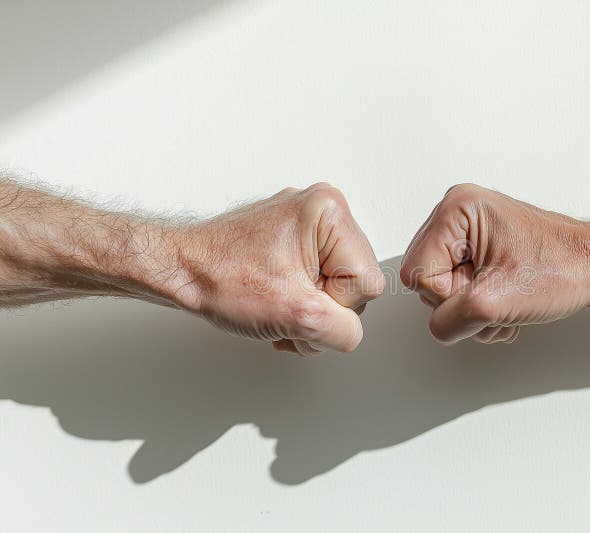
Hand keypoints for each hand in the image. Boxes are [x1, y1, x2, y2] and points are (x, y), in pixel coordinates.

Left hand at [177, 183, 384, 354]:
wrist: (178, 270)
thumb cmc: (220, 277)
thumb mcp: (295, 316)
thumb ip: (343, 331)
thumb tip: (350, 332)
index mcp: (330, 212)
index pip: (366, 283)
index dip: (332, 305)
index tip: (295, 299)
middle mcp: (322, 210)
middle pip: (354, 285)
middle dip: (320, 311)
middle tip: (282, 305)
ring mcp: (306, 224)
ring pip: (336, 288)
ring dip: (307, 312)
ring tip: (274, 305)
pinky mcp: (292, 239)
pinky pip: (317, 280)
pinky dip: (298, 302)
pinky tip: (274, 302)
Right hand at [400, 184, 589, 344]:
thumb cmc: (564, 269)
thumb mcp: (497, 302)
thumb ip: (450, 320)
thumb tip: (439, 326)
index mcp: (456, 210)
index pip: (417, 274)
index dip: (451, 296)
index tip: (488, 289)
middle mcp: (457, 214)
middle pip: (427, 282)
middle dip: (464, 304)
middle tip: (501, 294)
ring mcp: (468, 231)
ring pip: (444, 290)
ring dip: (476, 310)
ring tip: (509, 300)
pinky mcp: (478, 248)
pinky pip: (459, 288)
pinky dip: (483, 306)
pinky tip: (508, 300)